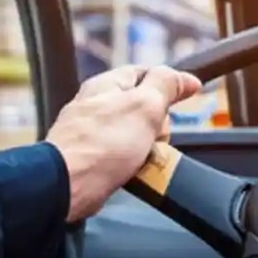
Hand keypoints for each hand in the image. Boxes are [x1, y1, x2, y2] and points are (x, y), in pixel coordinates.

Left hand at [46, 66, 201, 221]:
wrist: (67, 185)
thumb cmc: (103, 143)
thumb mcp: (145, 106)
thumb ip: (165, 86)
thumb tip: (185, 78)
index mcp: (107, 85)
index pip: (146, 73)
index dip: (170, 83)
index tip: (190, 92)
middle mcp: (96, 105)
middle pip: (143, 107)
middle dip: (158, 123)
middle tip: (155, 134)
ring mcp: (91, 133)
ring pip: (135, 135)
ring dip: (148, 147)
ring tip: (143, 158)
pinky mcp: (89, 159)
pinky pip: (122, 157)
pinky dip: (132, 165)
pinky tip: (133, 172)